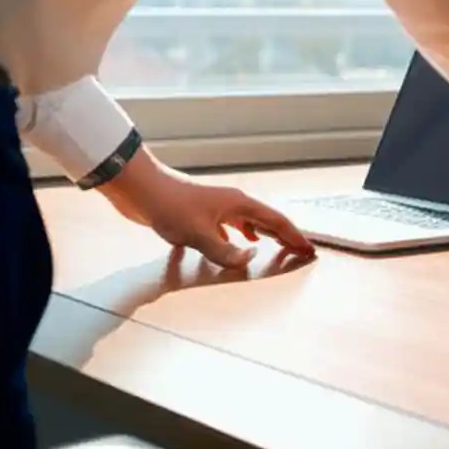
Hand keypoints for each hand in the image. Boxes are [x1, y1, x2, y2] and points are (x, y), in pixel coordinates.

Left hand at [97, 147, 315, 266]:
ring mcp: (217, 208)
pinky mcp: (202, 214)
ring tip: (276, 248)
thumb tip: (249, 260)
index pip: (275, 221)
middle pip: (266, 221)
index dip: (293, 236)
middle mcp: (232, 204)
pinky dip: (241, 237)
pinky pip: (230, 227)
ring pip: (249, 223)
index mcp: (238, 204)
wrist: (140, 188)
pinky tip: (239, 245)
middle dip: (285, 236)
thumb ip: (225, 252)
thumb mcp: (199, 234)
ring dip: (265, 236)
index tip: (308, 250)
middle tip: (300, 251)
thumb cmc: (170, 205)